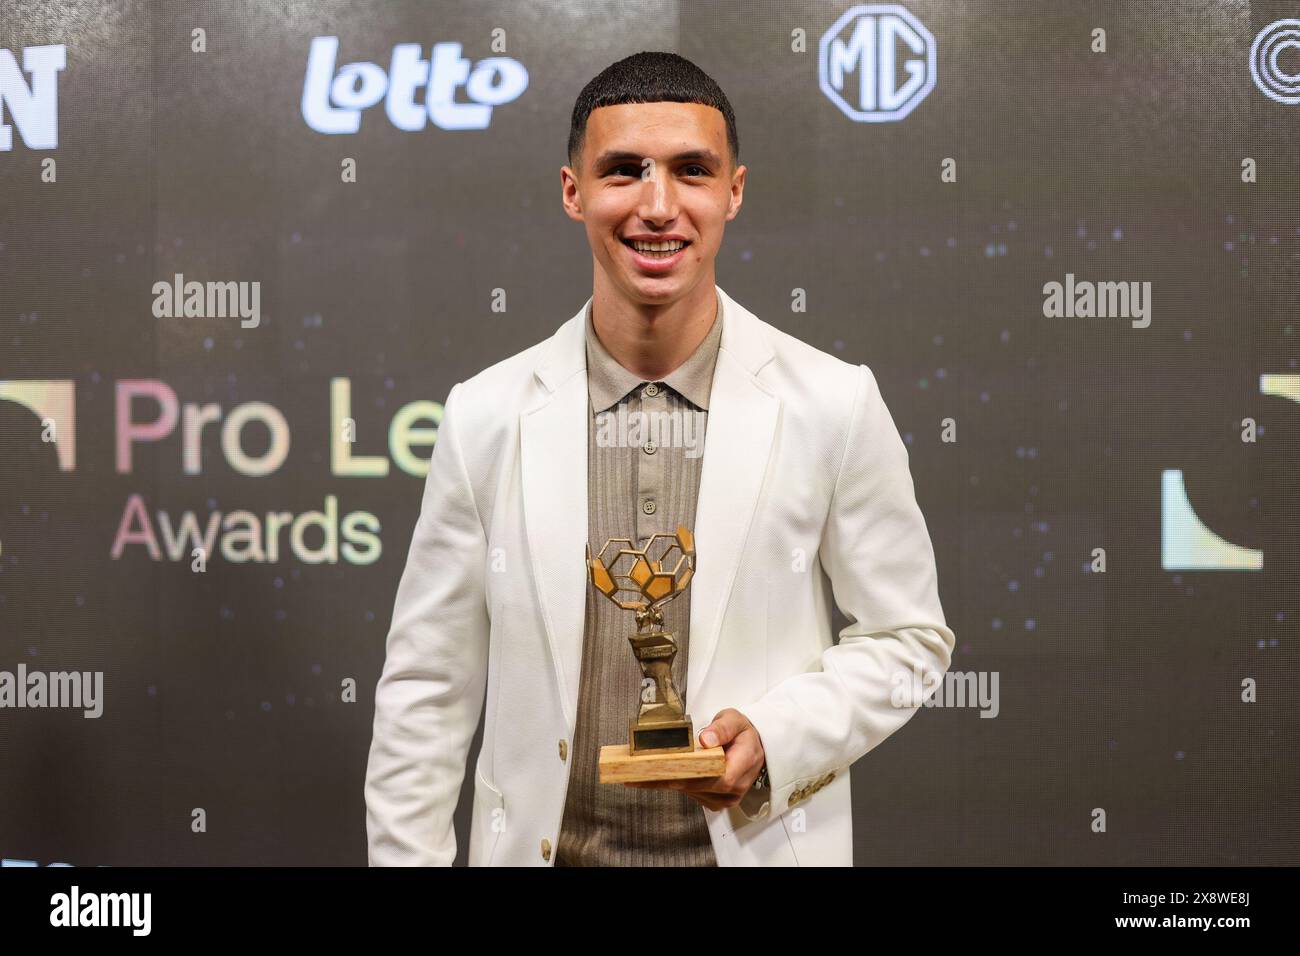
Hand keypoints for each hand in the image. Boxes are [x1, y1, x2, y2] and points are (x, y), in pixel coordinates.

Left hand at [625, 708, 765, 810]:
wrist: (752, 747)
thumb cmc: (743, 733)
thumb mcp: (735, 720)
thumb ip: (722, 728)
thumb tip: (706, 739)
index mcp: (743, 765)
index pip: (714, 777)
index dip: (686, 776)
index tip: (662, 771)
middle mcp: (734, 787)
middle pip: (696, 787)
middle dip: (666, 779)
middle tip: (635, 775)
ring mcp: (724, 797)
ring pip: (691, 793)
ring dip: (666, 784)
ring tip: (637, 776)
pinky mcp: (714, 800)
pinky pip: (691, 794)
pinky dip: (673, 785)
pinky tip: (655, 777)